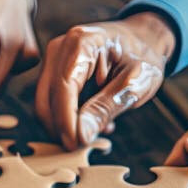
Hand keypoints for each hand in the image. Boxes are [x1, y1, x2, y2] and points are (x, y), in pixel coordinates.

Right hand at [35, 12, 174, 149]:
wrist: (142, 41)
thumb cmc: (143, 56)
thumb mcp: (135, 84)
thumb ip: (105, 108)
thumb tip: (81, 136)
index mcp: (82, 42)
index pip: (64, 86)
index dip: (65, 120)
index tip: (74, 144)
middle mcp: (60, 48)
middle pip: (46, 98)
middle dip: (61, 128)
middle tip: (85, 146)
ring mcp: (54, 60)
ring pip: (45, 105)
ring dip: (64, 126)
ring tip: (96, 130)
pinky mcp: (54, 72)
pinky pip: (51, 103)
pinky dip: (67, 119)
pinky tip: (92, 121)